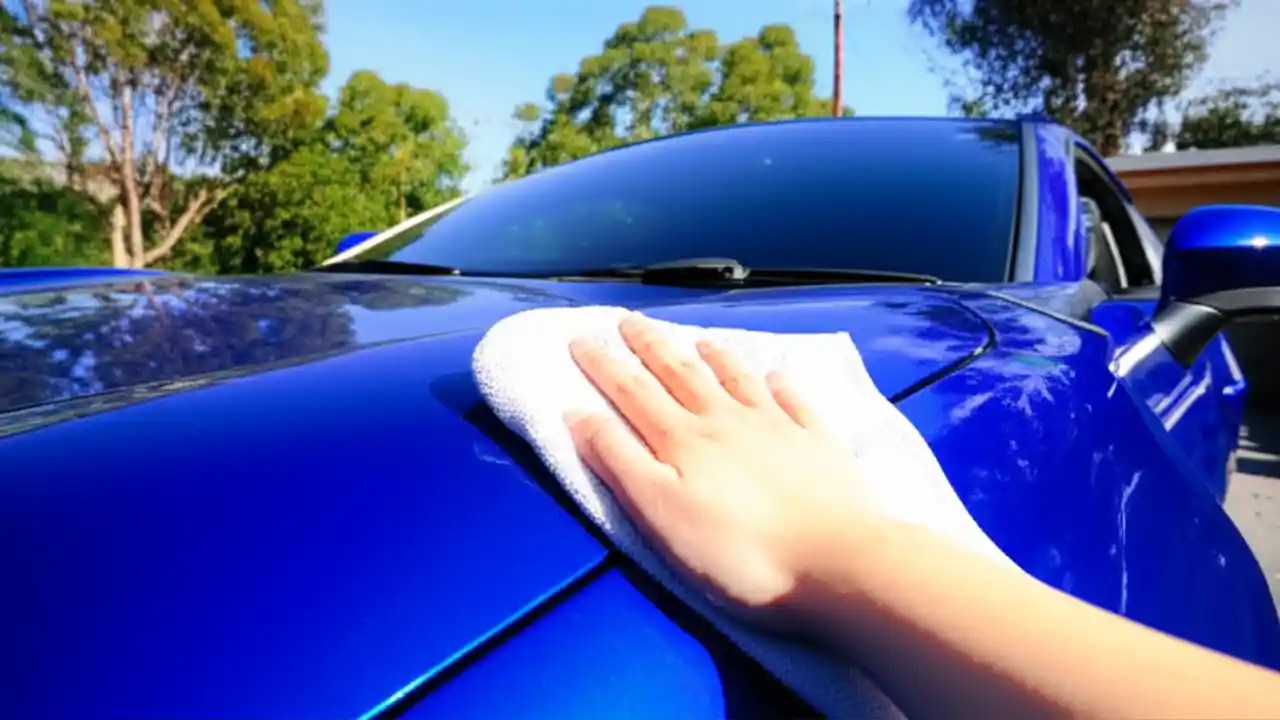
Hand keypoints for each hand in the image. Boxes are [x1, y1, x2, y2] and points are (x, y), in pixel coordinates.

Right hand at [566, 313, 883, 625]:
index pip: (633, 392)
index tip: (581, 339)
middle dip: (650, 346)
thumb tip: (580, 414)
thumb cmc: (740, 552)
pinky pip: (795, 401)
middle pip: (681, 374)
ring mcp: (777, 428)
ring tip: (699, 339)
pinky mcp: (818, 444)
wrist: (838, 560)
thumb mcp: (660, 513)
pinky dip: (781, 384)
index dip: (604, 366)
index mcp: (683, 440)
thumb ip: (620, 461)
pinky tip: (778, 375)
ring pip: (737, 379)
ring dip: (714, 357)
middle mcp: (727, 421)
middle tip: (628, 320)